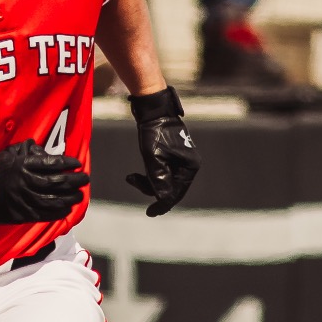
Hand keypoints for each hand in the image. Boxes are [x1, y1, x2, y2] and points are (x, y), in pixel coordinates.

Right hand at [0, 140, 89, 223]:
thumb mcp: (7, 155)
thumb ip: (26, 152)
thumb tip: (45, 151)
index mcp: (22, 165)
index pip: (51, 164)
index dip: (67, 164)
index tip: (78, 164)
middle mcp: (25, 182)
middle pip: (57, 182)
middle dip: (74, 181)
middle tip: (84, 180)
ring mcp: (23, 199)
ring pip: (53, 200)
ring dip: (69, 198)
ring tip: (79, 195)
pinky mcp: (21, 214)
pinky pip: (44, 214)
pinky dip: (58, 212)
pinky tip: (67, 210)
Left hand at [124, 87, 198, 216]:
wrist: (153, 109)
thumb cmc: (154, 131)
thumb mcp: (154, 158)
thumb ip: (159, 180)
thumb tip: (163, 200)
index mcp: (190, 166)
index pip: (176, 193)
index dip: (162, 204)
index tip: (150, 213)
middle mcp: (189, 164)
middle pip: (171, 187)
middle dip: (151, 189)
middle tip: (132, 181)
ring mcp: (181, 159)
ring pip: (165, 181)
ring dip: (148, 182)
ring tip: (131, 177)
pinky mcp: (173, 155)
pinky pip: (163, 172)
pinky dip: (150, 175)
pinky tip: (136, 174)